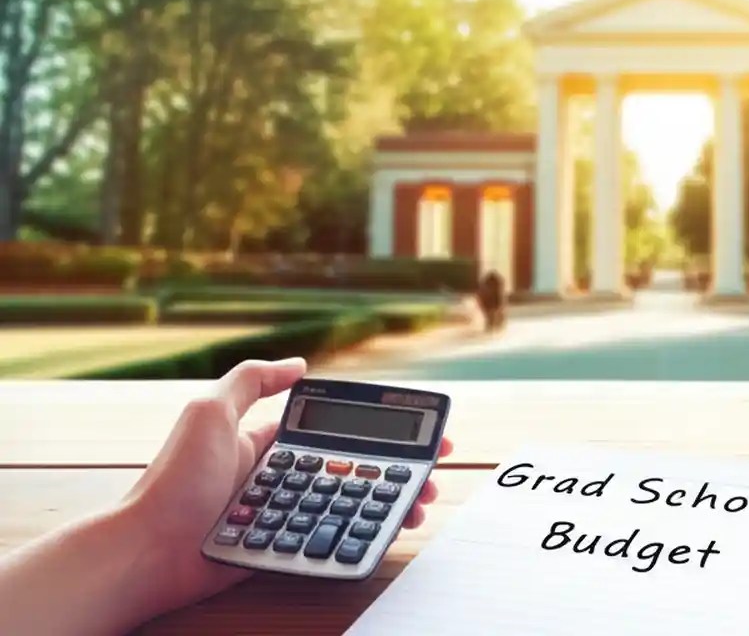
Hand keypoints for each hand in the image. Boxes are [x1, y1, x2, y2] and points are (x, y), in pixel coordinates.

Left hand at [120, 359, 452, 616]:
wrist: (149, 552)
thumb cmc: (173, 482)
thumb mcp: (207, 413)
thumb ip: (250, 380)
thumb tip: (299, 363)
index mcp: (264, 442)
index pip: (331, 432)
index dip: (373, 430)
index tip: (409, 430)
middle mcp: (277, 476)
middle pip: (351, 469)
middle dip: (396, 469)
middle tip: (432, 471)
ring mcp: (282, 513)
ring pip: (349, 504)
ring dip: (391, 501)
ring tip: (421, 501)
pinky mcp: (281, 546)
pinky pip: (331, 536)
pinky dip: (365, 532)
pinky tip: (390, 527)